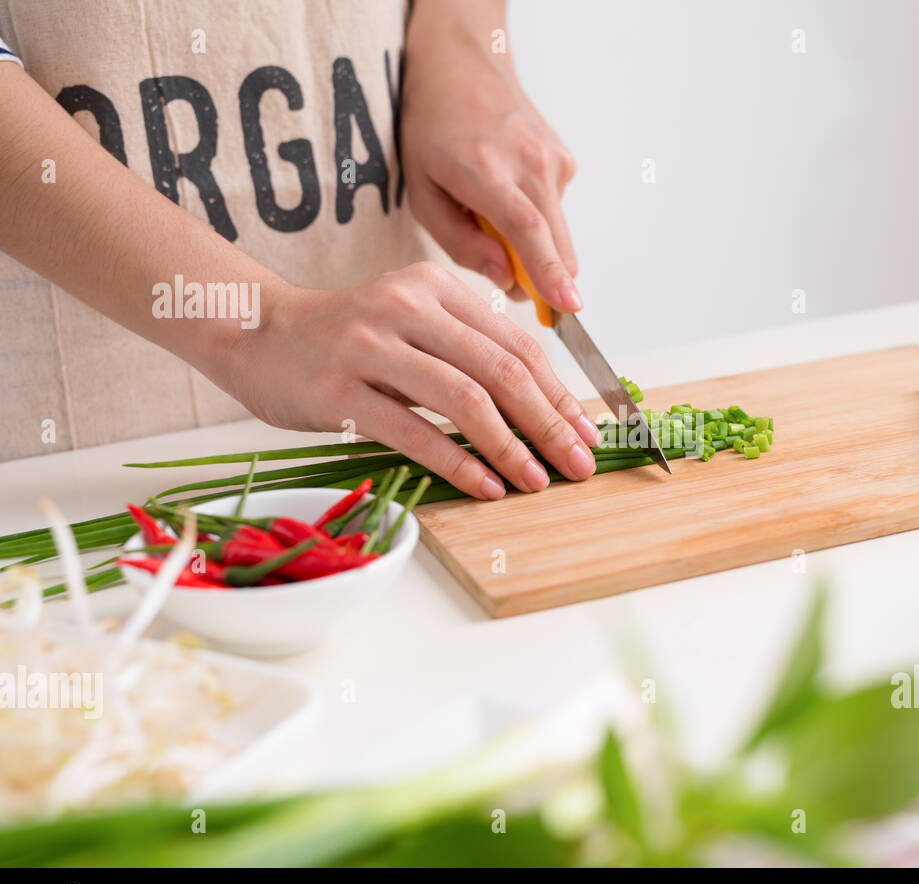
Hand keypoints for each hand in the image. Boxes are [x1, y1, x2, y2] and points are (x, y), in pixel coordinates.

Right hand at [227, 263, 602, 498]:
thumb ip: (468, 352)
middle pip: (502, 371)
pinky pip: (414, 432)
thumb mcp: (413, 326)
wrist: (256, 333)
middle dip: (550, 424)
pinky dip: (459, 463)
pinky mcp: (340, 390)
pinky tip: (486, 486)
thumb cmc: (347, 340)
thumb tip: (546, 409)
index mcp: (435, 288)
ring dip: (511, 448)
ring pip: (465, 401)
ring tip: (537, 481)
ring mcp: (371, 347)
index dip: (560, 393)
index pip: (516, 345)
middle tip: (580, 464)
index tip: (587, 432)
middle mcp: (407, 308)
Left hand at [400, 0, 579, 310]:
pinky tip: (509, 189)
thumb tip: (506, 280)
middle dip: (546, 280)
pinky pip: (555, 211)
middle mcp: (528, 163)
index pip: (528, 230)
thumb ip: (461, 242)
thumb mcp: (423, 192)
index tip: (569, 306)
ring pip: (558, 234)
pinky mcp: (565, 160)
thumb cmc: (432, 131)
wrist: (462, 64)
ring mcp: (552, 160)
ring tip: (492, 213)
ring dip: (533, 245)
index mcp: (485, 171)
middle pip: (555, 243)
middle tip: (523, 294)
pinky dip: (535, 216)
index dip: (548, 273)